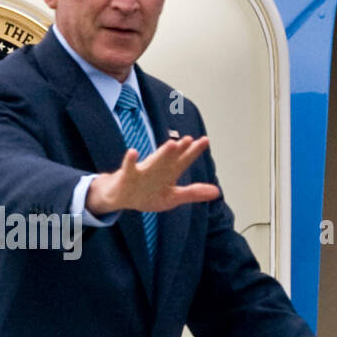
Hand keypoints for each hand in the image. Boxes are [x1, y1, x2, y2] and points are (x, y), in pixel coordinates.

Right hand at [86, 135, 220, 215]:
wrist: (119, 196)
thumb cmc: (147, 195)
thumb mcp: (173, 197)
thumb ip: (193, 193)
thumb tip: (217, 192)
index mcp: (168, 173)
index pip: (183, 161)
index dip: (193, 152)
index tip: (205, 140)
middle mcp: (156, 169)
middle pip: (170, 159)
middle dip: (179, 150)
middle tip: (189, 139)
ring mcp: (141, 172)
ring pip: (153, 162)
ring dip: (162, 154)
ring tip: (171, 144)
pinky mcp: (127, 177)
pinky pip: (128, 169)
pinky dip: (130, 161)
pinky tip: (132, 152)